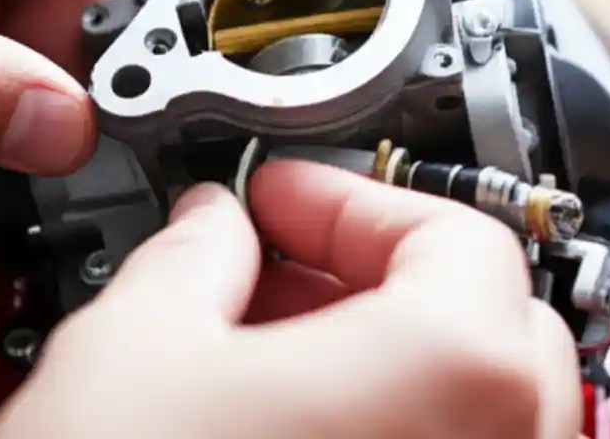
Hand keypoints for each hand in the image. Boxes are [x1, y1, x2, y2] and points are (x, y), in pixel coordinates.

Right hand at [0, 161, 581, 438]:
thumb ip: (191, 252)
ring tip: (265, 355)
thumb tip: (213, 227)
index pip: (452, 231)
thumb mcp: (129, 347)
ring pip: (470, 411)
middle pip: (480, 319)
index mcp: (456, 377)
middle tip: (273, 266)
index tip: (278, 197)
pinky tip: (284, 434)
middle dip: (372, 273)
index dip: (347, 195)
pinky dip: (384, 435)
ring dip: (378, 357)